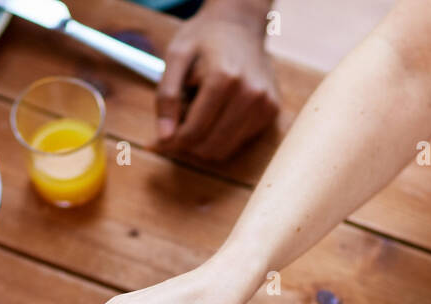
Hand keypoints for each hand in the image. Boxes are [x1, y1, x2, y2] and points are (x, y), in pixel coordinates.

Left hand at [156, 4, 278, 160]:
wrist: (241, 25)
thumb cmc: (204, 39)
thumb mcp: (176, 57)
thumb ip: (166, 96)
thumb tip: (164, 138)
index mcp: (224, 79)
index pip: (193, 132)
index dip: (171, 142)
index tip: (159, 140)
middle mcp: (250, 94)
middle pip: (208, 147)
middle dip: (187, 143)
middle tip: (178, 122)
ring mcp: (265, 104)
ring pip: (223, 151)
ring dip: (203, 142)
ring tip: (198, 114)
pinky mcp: (271, 111)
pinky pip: (238, 143)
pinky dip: (220, 136)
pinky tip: (216, 113)